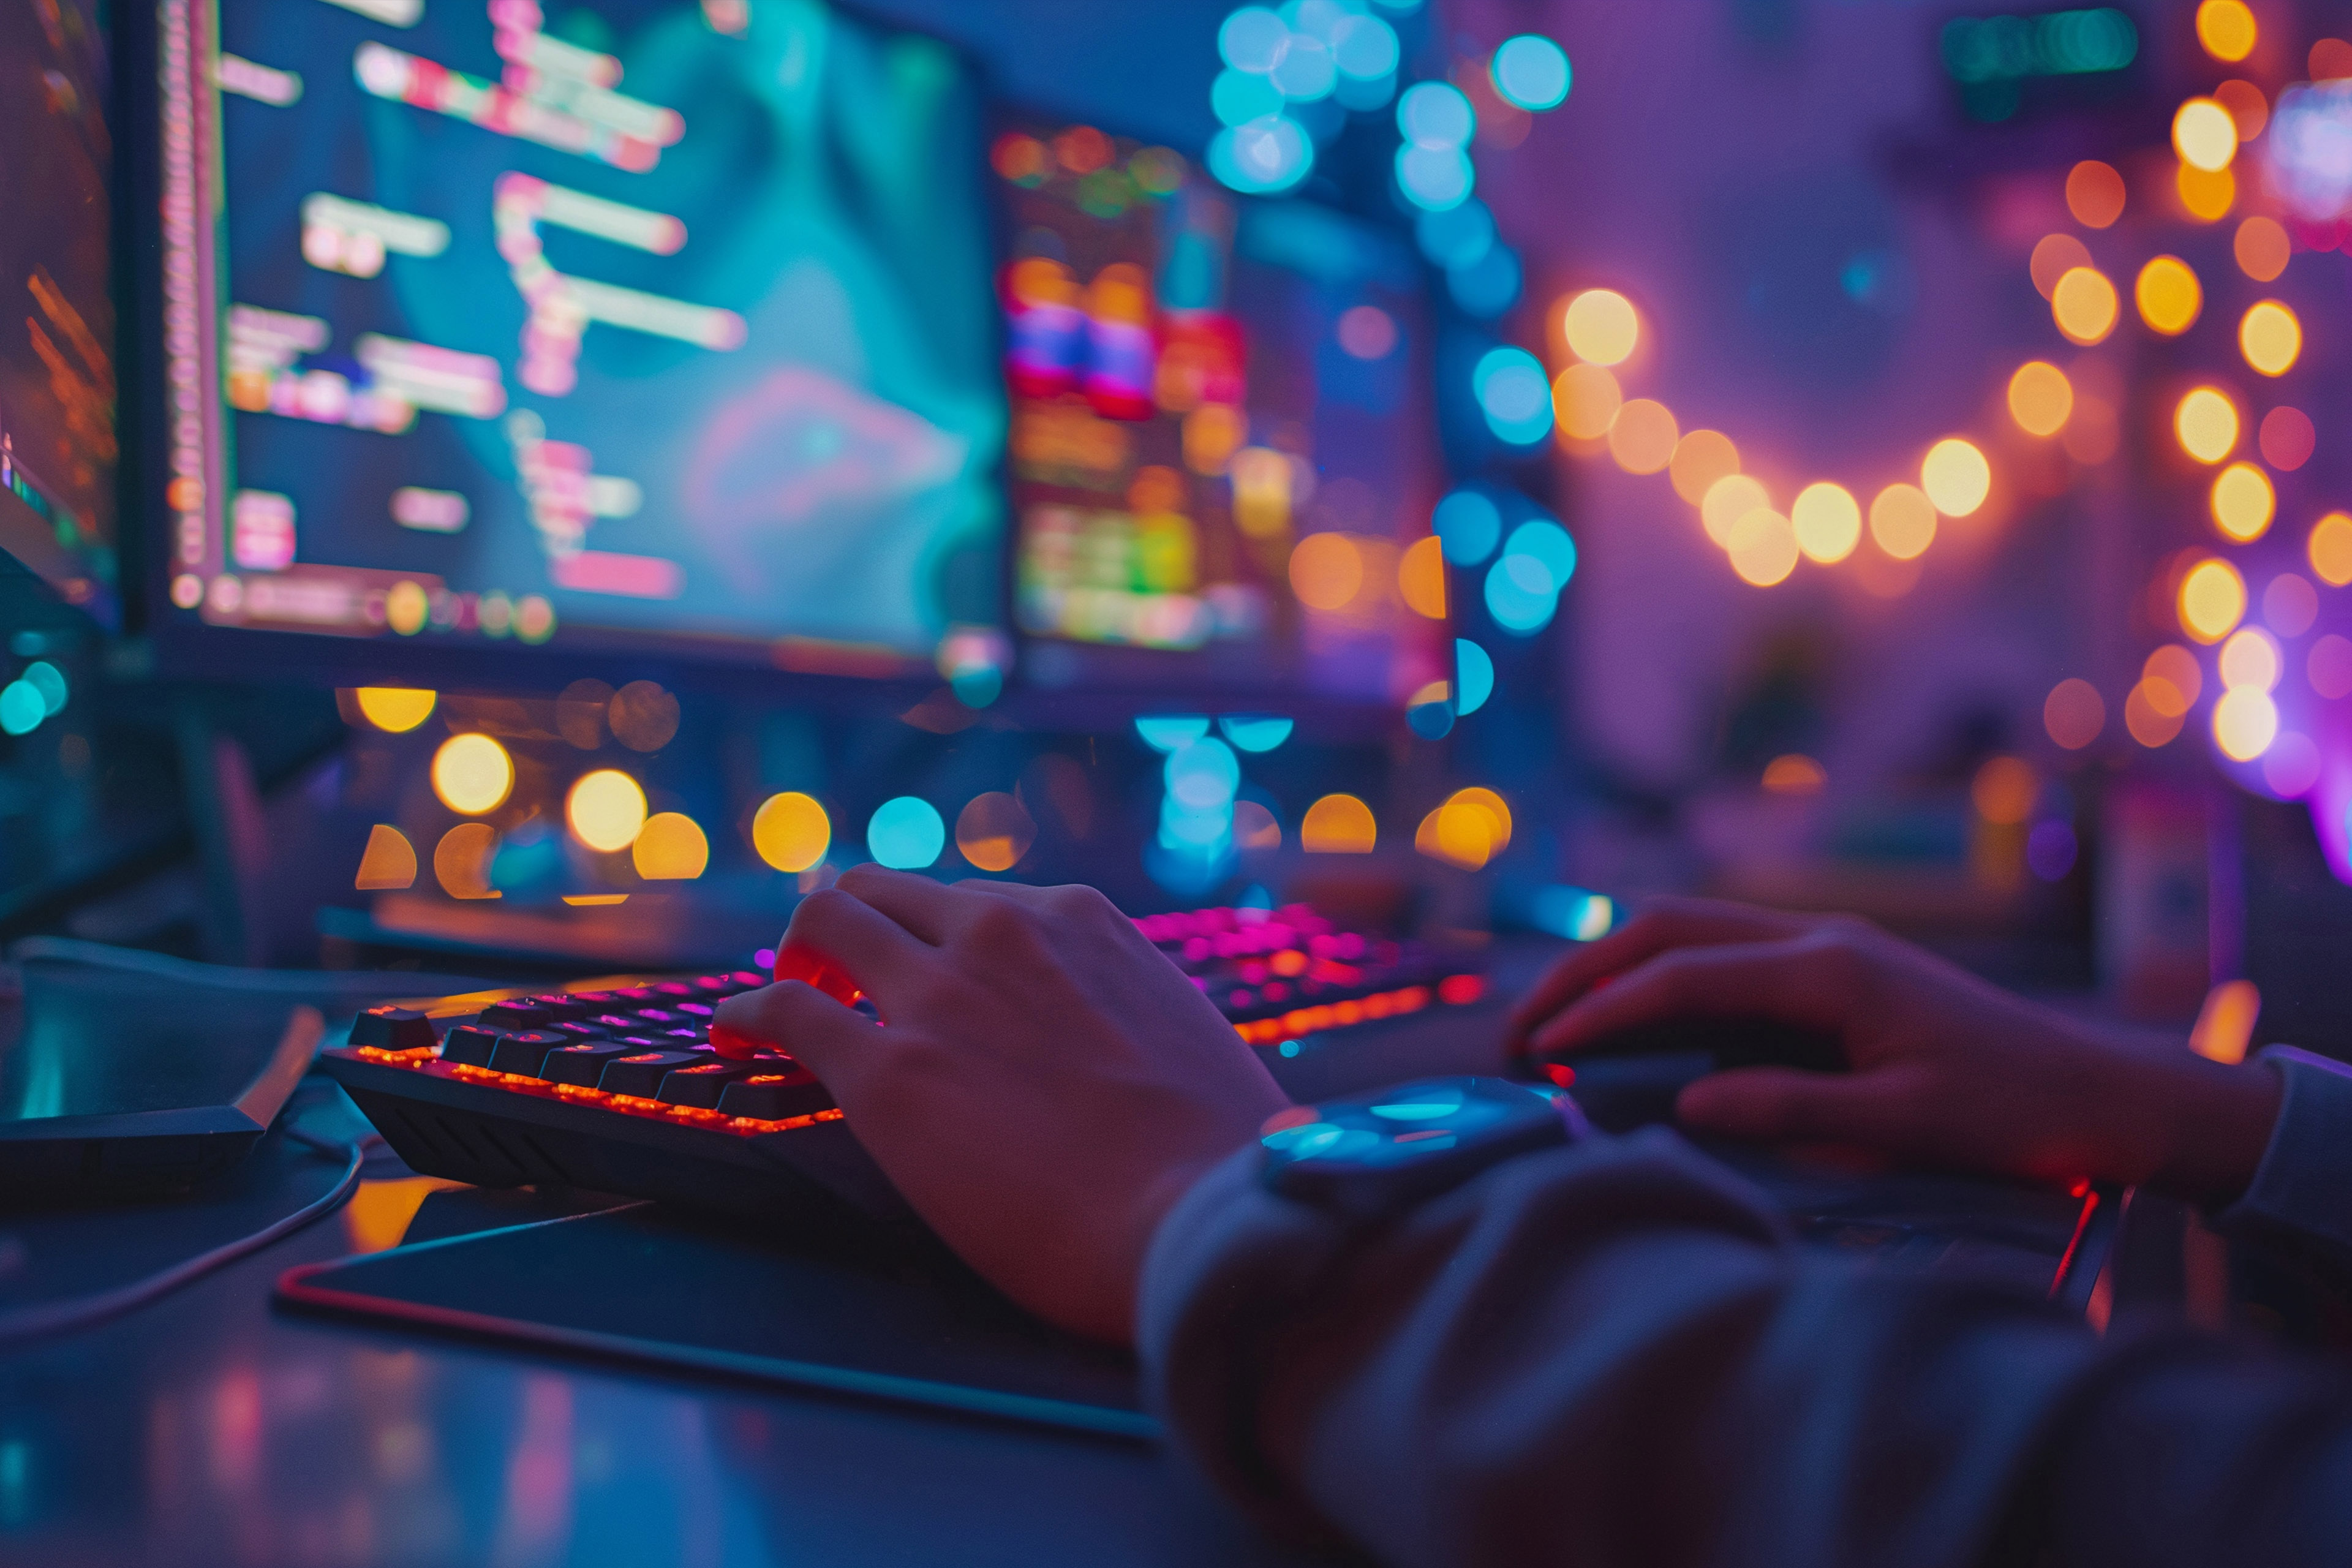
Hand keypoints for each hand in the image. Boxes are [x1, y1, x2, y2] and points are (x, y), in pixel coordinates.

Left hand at [709, 868, 1289, 1344]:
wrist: (1199, 1220)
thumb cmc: (1213, 1155)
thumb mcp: (1178, 1030)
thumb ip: (1119, 1005)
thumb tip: (1110, 1031)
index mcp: (1078, 920)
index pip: (976, 901)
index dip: (937, 936)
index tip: (923, 971)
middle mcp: (1001, 934)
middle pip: (886, 890)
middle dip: (854, 926)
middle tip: (839, 977)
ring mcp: (938, 998)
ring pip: (826, 920)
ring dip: (799, 953)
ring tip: (789, 997)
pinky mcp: (885, 1077)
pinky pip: (781, 1011)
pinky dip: (746, 1012)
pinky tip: (732, 1032)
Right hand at [1509, 897, 2281, 1202]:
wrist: (2102, 1092)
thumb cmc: (2013, 1114)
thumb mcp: (1903, 1125)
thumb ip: (1791, 1108)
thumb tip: (1685, 1102)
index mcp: (1829, 968)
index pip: (1680, 977)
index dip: (1599, 1013)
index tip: (1538, 1054)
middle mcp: (1818, 939)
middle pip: (1667, 929)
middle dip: (1583, 972)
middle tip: (1519, 1031)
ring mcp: (1827, 946)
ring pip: (1690, 928)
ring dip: (1615, 964)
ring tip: (1555, 1017)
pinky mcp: (1835, 969)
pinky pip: (1723, 952)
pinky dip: (1660, 971)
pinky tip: (1634, 1012)